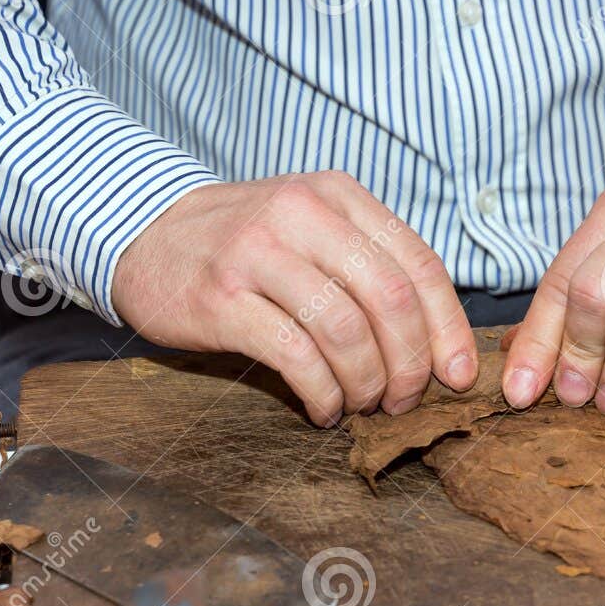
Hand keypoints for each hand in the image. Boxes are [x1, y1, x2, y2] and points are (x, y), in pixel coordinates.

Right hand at [113, 173, 476, 426]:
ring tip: (360, 405)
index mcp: (339, 196)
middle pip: (390, 299)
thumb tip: (439, 344)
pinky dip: (322, 393)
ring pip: (345, 331)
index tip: (459, 376)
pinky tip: (323, 409)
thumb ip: (371, 267)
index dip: (448, 328)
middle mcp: (303, 214)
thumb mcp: (313, 229)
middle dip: (410, 364)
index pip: (419, 264)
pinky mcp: (222, 298)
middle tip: (404, 401)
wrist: (145, 234)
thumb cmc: (247, 245)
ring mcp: (258, 253)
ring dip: (365, 384)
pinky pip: (295, 356)